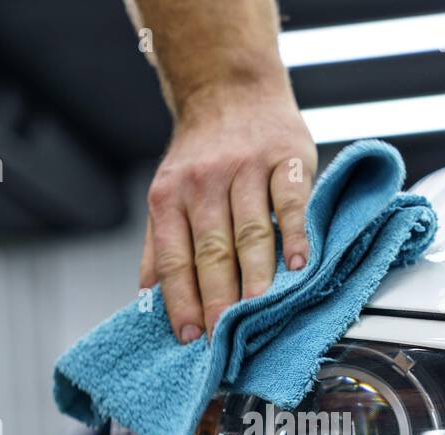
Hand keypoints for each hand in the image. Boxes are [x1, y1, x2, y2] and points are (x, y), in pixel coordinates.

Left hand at [139, 86, 316, 343]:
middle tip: (225, 335)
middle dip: (218, 298)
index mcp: (170, 196)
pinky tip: (299, 265)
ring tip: (259, 311)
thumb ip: (158, 245)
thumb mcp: (166, 192)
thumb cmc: (201, 153)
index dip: (181, 300)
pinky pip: (291, 201)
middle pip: (213, 251)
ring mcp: (247, 168)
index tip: (191, 337)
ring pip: (251, 231)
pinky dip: (296, 234)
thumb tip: (145, 297)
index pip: (175, 258)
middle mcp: (205, 182)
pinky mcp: (286, 157)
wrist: (229, 87)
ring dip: (256, 275)